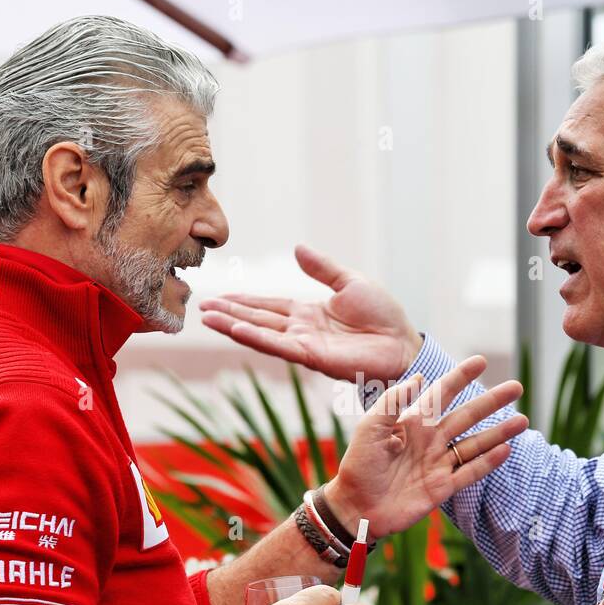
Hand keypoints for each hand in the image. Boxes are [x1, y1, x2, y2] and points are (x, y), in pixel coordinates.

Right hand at [198, 244, 422, 384]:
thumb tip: (297, 248)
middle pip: (257, 318)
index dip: (243, 301)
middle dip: (229, 313)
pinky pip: (279, 345)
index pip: (268, 306)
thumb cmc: (384, 317)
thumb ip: (322, 268)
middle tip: (201, 308)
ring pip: (261, 333)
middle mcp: (301, 329)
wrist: (403, 344)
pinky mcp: (312, 357)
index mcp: (309, 313)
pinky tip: (235, 330)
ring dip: (233, 325)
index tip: (219, 296)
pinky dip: (256, 338)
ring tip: (207, 318)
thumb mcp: (350, 283)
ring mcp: (304, 344)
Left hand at [324, 355, 526, 541]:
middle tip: (516, 387)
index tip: (480, 361)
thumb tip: (418, 377)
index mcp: (413, 423)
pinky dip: (487, 463)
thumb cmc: (359, 465)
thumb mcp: (371, 428)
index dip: (460, 377)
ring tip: (523, 421)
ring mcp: (438, 464)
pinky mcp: (441, 488)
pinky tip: (506, 450)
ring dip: (498, 433)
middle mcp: (430, 440)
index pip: (441, 394)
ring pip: (475, 444)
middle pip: (467, 416)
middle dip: (491, 402)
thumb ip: (393, 402)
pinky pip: (469, 472)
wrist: (355, 507)